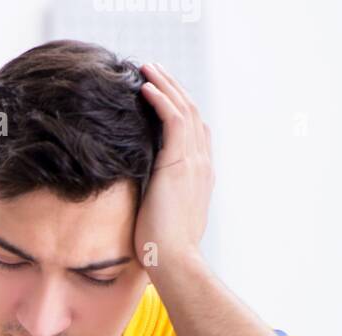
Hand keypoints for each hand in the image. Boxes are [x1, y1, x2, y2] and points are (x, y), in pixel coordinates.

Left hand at [134, 61, 212, 272]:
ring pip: (184, 109)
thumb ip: (158, 201)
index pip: (196, 133)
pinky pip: (174, 120)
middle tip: (155, 72)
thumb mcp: (162, 220)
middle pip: (192, 113)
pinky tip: (146, 88)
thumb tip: (140, 201)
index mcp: (199, 177)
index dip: (181, 110)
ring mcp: (194, 162)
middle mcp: (201, 164)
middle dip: (174, 89)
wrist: (173, 260)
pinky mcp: (179, 163)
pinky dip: (161, 100)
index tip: (163, 97)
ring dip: (166, 86)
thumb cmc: (163, 251)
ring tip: (148, 69)